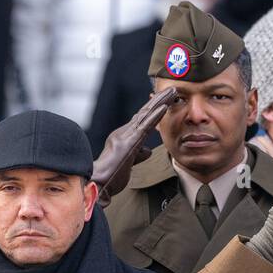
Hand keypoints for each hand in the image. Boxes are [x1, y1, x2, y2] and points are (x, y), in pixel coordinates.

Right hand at [94, 87, 177, 204]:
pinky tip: (164, 107)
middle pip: (145, 113)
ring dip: (161, 102)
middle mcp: (124, 132)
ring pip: (146, 115)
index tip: (165, 100)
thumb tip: (148, 151)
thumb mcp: (129, 163)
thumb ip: (138, 155)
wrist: (98, 183)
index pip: (142, 120)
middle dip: (159, 100)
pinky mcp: (129, 142)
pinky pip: (145, 126)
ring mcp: (126, 135)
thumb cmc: (111, 177)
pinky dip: (156, 116)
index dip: (154, 109)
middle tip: (173, 89)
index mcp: (124, 136)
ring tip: (173, 92)